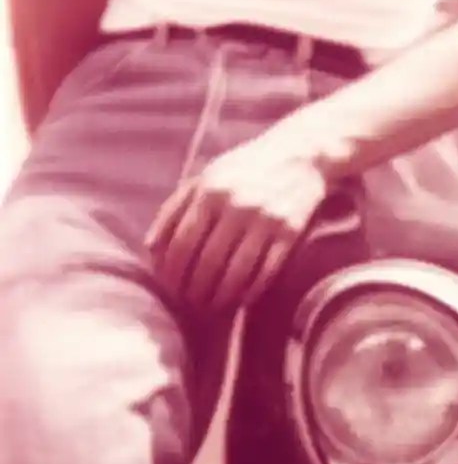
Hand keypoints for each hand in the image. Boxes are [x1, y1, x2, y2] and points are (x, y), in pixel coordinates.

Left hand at [146, 134, 329, 309]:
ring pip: (237, 272)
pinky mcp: (290, 232)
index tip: (170, 289)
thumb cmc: (244, 169)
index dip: (172, 273)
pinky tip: (241, 299)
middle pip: (207, 263)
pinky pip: (266, 271)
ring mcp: (266, 220)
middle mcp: (237, 206)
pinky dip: (251, 290)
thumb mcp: (206, 179)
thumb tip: (151, 249)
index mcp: (210, 192)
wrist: (301, 155)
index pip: (181, 245)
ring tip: (213, 307)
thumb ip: (174, 209)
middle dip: (194, 290)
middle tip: (190, 304)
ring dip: (221, 297)